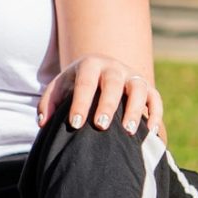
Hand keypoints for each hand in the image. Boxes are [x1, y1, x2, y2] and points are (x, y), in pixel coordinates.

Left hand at [39, 53, 163, 137]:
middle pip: (113, 84)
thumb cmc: (76, 84)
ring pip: (138, 89)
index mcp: (89, 65)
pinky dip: (155, 114)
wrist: (100, 71)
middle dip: (107, 105)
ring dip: (135, 109)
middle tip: (101, 126)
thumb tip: (42, 123)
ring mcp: (132, 76)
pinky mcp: (148, 87)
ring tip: (128, 131)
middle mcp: (113, 67)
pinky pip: (155, 99)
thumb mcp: (60, 88)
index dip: (80, 103)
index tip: (75, 124)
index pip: (84, 84)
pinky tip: (151, 132)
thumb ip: (48, 103)